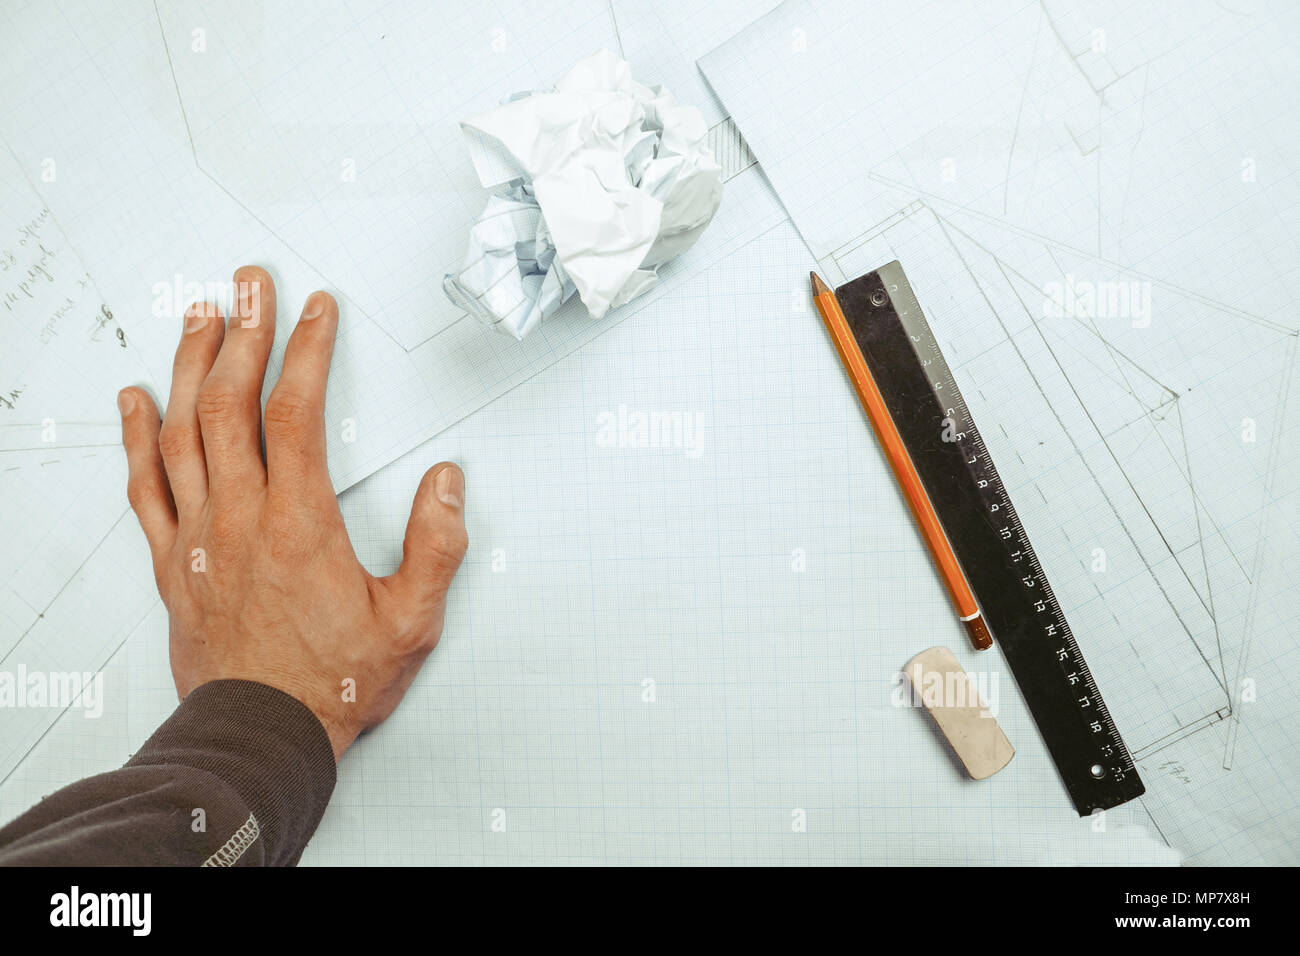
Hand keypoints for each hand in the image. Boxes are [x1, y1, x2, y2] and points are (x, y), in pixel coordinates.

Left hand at [117, 266, 467, 759]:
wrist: (261, 736)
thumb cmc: (334, 684)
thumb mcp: (412, 621)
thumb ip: (437, 547)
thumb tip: (446, 482)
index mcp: (299, 525)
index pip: (296, 413)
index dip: (305, 350)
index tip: (315, 309)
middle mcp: (240, 520)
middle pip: (229, 404)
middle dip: (241, 332)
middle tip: (248, 282)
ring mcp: (197, 538)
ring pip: (182, 432)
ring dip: (189, 366)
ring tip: (199, 315)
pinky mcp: (170, 562)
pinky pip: (143, 486)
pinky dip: (136, 436)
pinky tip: (136, 399)